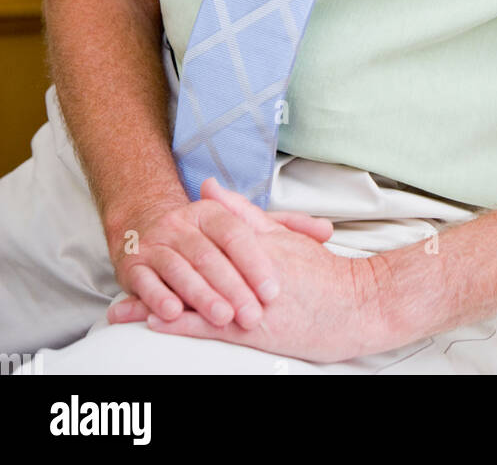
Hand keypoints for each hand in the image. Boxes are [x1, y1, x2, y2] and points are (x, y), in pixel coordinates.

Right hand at [106, 178, 333, 331]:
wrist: (144, 221)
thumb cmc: (204, 233)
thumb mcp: (244, 225)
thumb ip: (285, 227)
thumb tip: (325, 230)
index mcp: (211, 213)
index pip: (236, 235)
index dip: (254, 263)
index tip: (273, 289)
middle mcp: (183, 224)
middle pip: (210, 255)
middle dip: (232, 287)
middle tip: (252, 315)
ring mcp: (158, 244)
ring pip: (181, 268)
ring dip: (200, 295)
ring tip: (221, 317)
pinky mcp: (134, 265)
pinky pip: (146, 280)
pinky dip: (157, 296)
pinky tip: (172, 313)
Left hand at [112, 179, 388, 362]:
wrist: (356, 304)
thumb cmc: (323, 274)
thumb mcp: (283, 234)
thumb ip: (244, 213)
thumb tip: (209, 187)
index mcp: (251, 244)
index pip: (200, 241)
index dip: (167, 245)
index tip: (139, 244)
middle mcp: (244, 271)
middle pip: (189, 272)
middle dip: (152, 278)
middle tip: (121, 281)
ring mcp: (248, 300)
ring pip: (193, 300)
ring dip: (156, 304)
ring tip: (123, 310)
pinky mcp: (257, 329)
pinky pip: (212, 326)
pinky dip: (183, 322)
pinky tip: (159, 322)